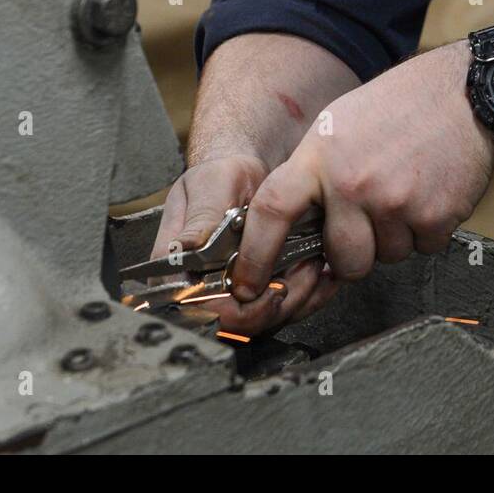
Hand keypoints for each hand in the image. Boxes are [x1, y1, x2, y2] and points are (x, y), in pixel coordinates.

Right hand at [148, 152, 339, 335]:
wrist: (250, 169)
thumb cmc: (222, 174)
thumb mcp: (210, 186)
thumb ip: (200, 218)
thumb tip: (184, 248)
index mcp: (177, 264)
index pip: (191, 306)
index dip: (222, 310)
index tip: (251, 294)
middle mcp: (200, 283)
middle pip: (229, 322)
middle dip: (264, 308)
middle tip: (289, 282)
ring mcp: (231, 289)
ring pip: (259, 322)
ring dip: (290, 300)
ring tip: (309, 267)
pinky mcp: (258, 289)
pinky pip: (281, 310)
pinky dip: (304, 296)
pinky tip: (316, 274)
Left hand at [228, 40, 493, 300]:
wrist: (463, 92)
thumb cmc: (398, 106)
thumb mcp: (337, 126)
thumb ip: (314, 175)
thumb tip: (296, 229)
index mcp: (319, 157)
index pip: (272, 212)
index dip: (254, 255)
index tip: (248, 284)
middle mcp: (352, 183)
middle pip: (342, 259)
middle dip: (354, 251)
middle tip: (370, 215)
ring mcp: (394, 203)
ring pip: (385, 258)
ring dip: (394, 237)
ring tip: (404, 189)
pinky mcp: (434, 217)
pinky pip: (422, 249)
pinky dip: (426, 230)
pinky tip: (429, 191)